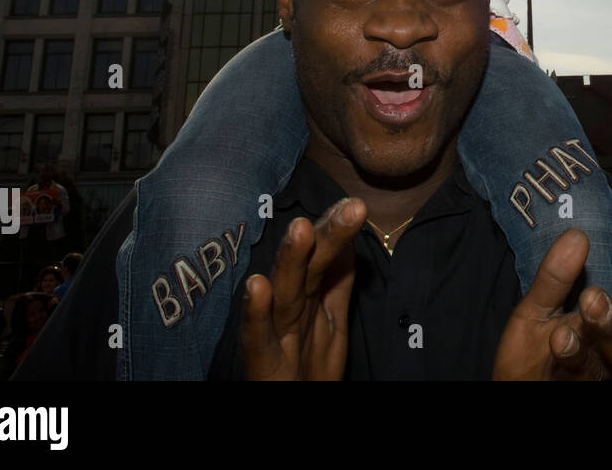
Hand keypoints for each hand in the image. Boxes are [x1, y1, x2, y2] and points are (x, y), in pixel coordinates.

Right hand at [240, 197, 364, 380]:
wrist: (291, 406)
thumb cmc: (307, 368)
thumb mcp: (330, 321)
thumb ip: (337, 283)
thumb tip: (348, 241)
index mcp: (309, 298)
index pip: (323, 257)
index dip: (337, 231)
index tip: (355, 205)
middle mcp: (289, 310)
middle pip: (308, 268)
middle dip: (326, 236)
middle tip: (350, 207)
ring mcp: (274, 334)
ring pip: (284, 295)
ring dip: (290, 261)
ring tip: (301, 228)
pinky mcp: (261, 363)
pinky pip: (257, 337)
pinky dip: (256, 312)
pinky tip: (256, 286)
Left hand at [493, 228, 611, 379]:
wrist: (510, 386)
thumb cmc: (531, 349)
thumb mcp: (537, 306)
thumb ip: (556, 277)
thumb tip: (576, 234)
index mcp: (605, 334)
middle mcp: (602, 359)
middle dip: (610, 324)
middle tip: (593, 298)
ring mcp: (584, 379)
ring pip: (596, 369)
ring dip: (582, 348)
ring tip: (562, 332)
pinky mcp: (566, 390)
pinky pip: (568, 381)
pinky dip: (564, 362)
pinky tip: (556, 341)